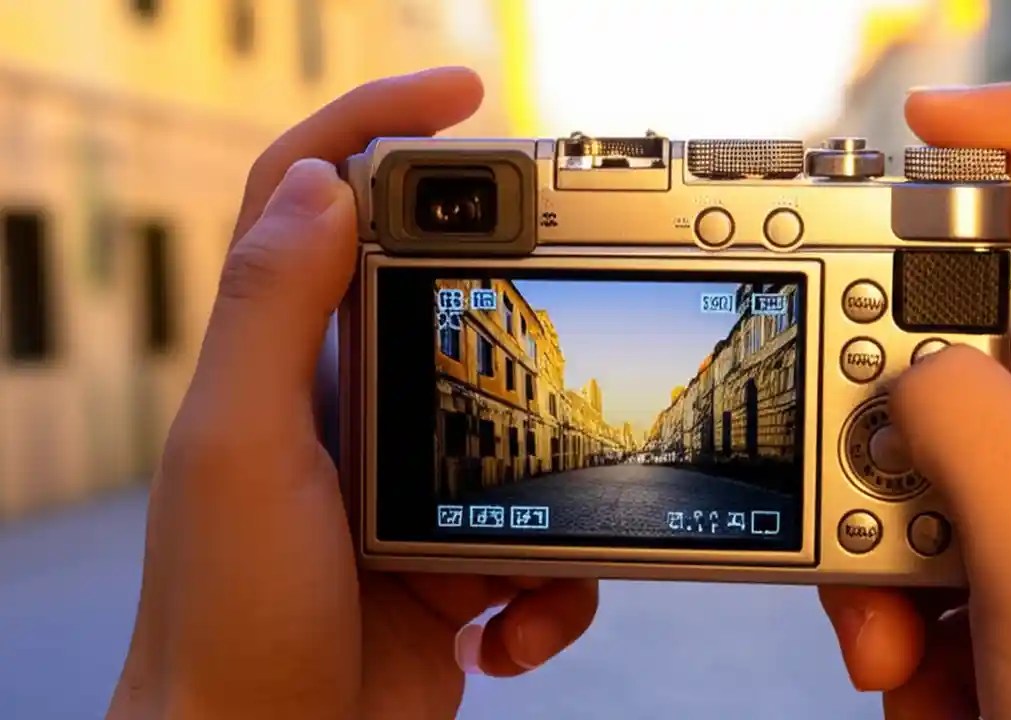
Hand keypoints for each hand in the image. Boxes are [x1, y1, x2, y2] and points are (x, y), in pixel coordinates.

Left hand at [107, 68, 597, 719]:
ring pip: (532, 435)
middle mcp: (352, 410)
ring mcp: (413, 484)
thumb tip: (323, 181)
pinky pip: (547, 539)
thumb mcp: (242, 453)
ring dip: (560, 497)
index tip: (466, 93)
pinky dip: (554, 591)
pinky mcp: (459, 557)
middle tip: (587, 316)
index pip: (316, 201)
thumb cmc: (227, 622)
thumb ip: (272, 312)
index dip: (379, 123)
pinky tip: (511, 633)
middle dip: (529, 317)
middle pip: (456, 304)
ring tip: (537, 556)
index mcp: (290, 363)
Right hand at [819, 83, 1010, 718]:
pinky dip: (878, 608)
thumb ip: (974, 434)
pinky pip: (902, 558)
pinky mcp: (993, 596)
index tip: (927, 119)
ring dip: (872, 548)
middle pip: (963, 363)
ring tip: (891, 632)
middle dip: (888, 427)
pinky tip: (902, 670)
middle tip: (863, 485)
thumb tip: (913, 370)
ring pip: (914, 473)